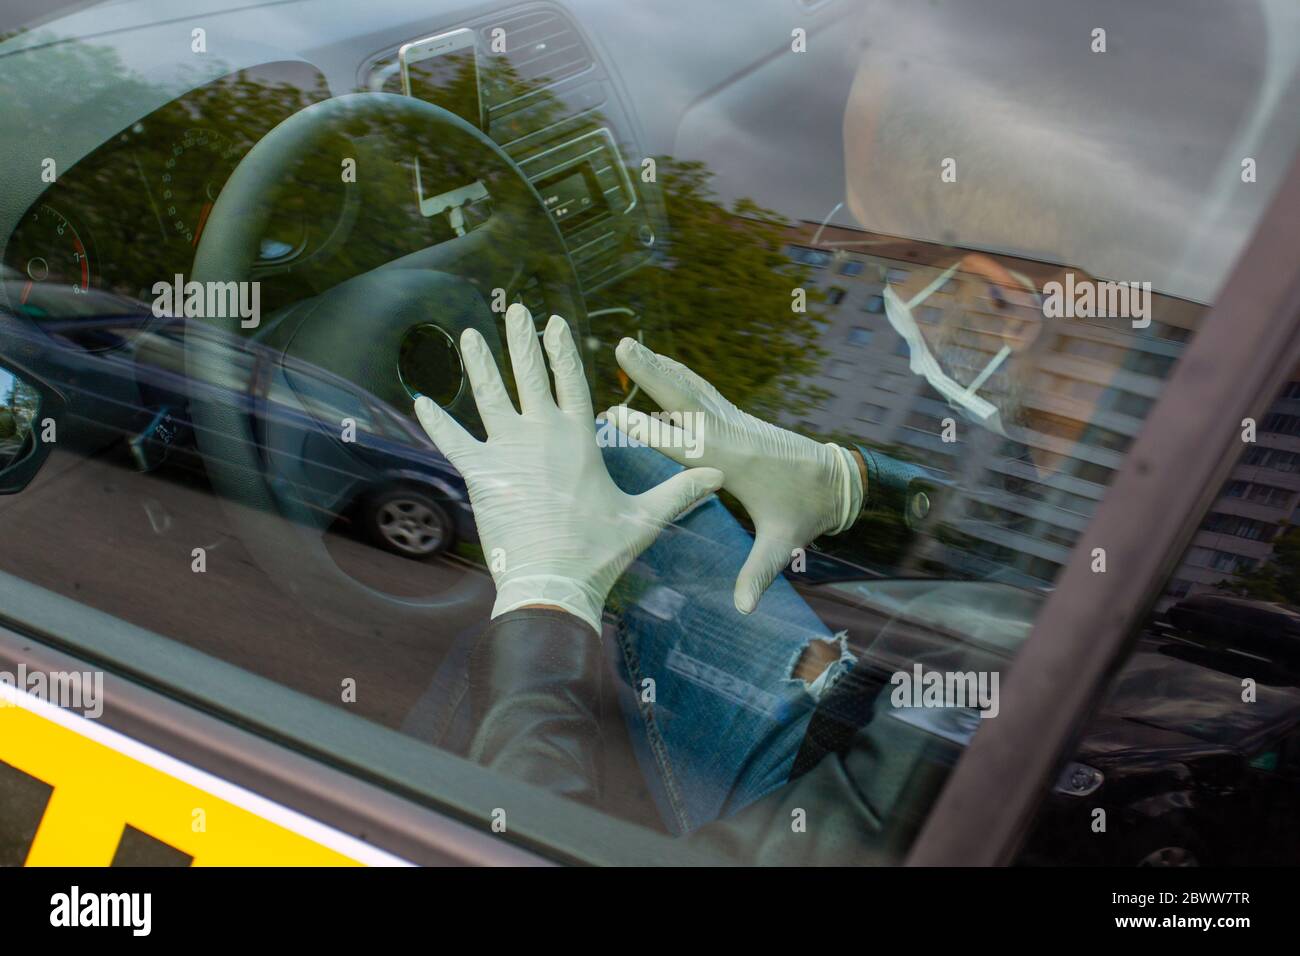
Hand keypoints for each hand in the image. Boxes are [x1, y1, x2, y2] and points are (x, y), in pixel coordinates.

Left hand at [414, 305, 723, 632]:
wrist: (552, 580)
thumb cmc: (599, 551)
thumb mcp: (644, 517)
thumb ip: (679, 490)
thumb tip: (718, 474)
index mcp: (579, 437)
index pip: (571, 379)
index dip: (562, 348)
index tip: (557, 322)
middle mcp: (541, 432)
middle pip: (528, 373)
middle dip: (523, 339)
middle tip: (517, 311)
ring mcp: (506, 450)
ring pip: (488, 394)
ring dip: (479, 363)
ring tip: (471, 335)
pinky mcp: (479, 473)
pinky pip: (451, 440)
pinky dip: (435, 420)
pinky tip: (420, 400)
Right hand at [603, 339, 862, 614]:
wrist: (838, 480)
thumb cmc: (805, 512)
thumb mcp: (782, 544)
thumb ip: (759, 572)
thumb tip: (744, 609)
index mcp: (733, 461)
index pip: (683, 444)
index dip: (649, 431)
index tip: (616, 414)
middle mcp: (730, 433)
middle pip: (684, 398)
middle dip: (651, 373)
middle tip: (621, 345)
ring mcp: (733, 421)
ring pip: (690, 388)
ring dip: (659, 367)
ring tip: (628, 346)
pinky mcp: (735, 419)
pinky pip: (700, 392)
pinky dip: (677, 376)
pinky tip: (660, 364)